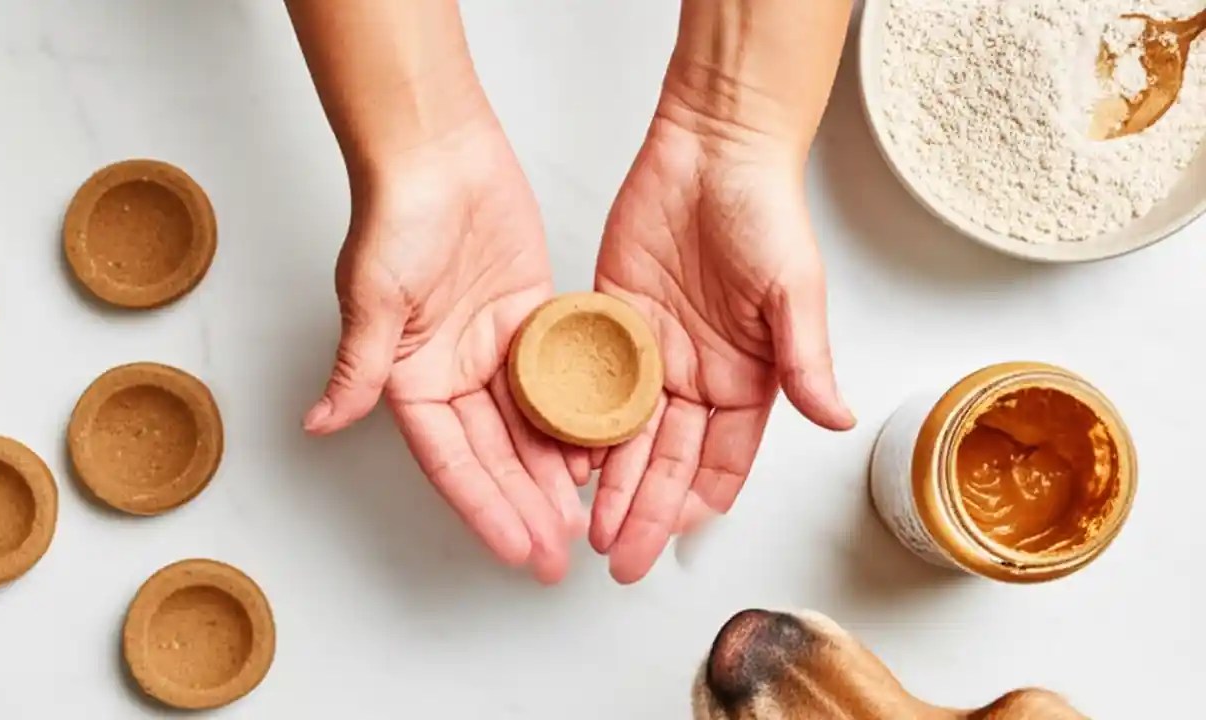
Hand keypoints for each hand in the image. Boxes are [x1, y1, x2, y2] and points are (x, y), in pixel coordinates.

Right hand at [303, 114, 588, 583]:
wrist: (436, 151)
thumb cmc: (395, 215)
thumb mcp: (373, 299)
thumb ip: (360, 368)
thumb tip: (320, 423)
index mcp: (412, 380)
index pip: (454, 462)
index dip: (486, 509)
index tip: (519, 550)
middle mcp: (454, 373)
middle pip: (495, 456)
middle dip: (525, 507)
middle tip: (559, 553)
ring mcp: (494, 350)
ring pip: (529, 427)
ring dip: (552, 473)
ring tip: (583, 517)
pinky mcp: (531, 319)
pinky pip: (557, 378)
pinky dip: (576, 414)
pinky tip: (600, 448)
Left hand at [591, 105, 855, 583]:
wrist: (712, 148)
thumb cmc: (765, 210)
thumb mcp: (795, 290)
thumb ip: (806, 360)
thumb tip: (837, 419)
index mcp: (746, 379)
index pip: (720, 462)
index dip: (696, 505)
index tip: (670, 543)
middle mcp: (697, 376)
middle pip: (667, 462)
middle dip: (644, 512)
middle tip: (617, 555)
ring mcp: (651, 353)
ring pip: (626, 436)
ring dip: (609, 483)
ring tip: (585, 524)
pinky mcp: (609, 321)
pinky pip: (589, 383)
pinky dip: (576, 422)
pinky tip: (560, 457)